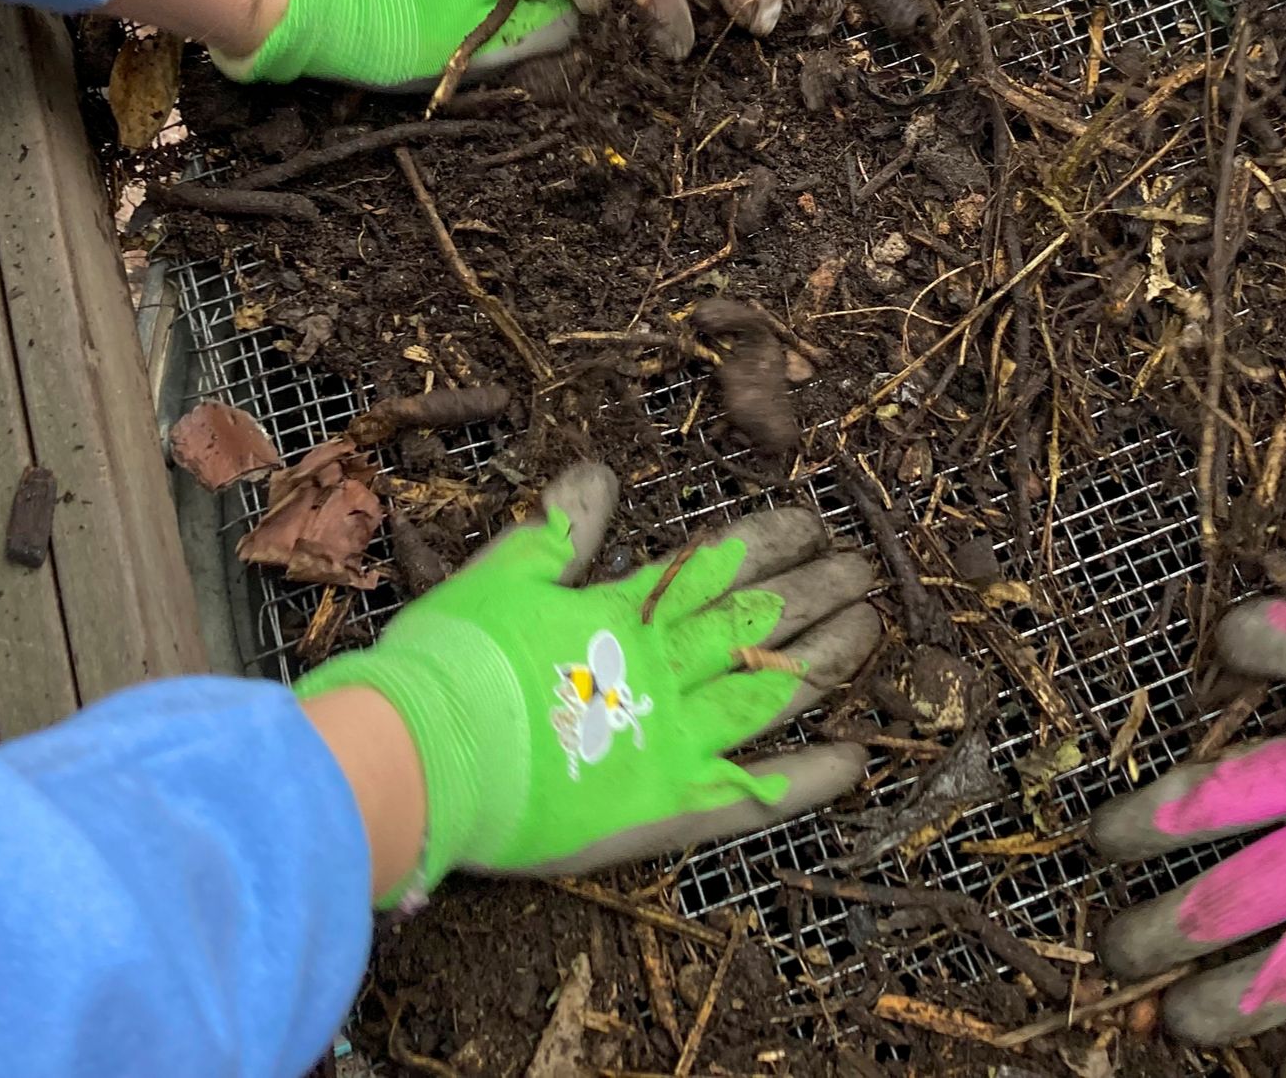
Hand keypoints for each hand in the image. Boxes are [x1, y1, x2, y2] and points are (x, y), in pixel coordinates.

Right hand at [295, 464, 877, 906]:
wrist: (418, 759)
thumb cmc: (450, 662)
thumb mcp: (500, 575)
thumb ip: (556, 531)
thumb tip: (598, 476)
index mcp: (623, 613)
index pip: (715, 567)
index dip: (768, 543)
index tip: (810, 523)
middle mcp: (661, 670)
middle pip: (756, 623)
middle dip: (813, 590)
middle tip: (859, 568)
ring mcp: (671, 741)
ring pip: (769, 691)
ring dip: (824, 658)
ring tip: (867, 628)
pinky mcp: (668, 809)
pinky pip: (753, 795)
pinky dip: (806, 778)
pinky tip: (856, 760)